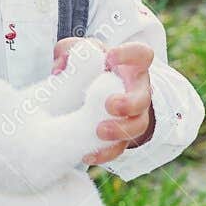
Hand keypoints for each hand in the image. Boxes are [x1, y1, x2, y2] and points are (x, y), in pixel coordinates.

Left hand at [53, 37, 154, 164]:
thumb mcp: (79, 53)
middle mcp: (137, 90)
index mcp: (130, 66)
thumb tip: (60, 69)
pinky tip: (88, 155)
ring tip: (100, 131)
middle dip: (130, 103)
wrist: (95, 92)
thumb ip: (69, 51)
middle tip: (109, 105)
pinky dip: (105, 154)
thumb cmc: (91, 67)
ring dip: (120, 131)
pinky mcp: (122, 136)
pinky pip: (119, 148)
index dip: (131, 55)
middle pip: (144, 97)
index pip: (142, 54)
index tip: (110, 57)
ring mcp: (133, 115)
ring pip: (138, 126)